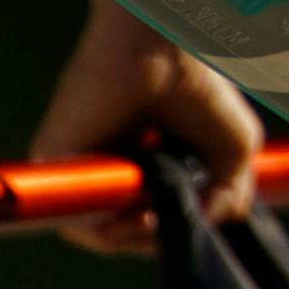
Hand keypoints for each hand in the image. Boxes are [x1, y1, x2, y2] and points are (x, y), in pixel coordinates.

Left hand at [31, 0, 261, 254]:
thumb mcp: (233, 151)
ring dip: (138, 239)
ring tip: (161, 219)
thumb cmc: (201, 87)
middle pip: (126, 228)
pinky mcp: (55, 160)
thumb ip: (227, 198)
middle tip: (181, 223)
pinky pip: (77, 220)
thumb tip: (205, 223)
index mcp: (145, 157)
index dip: (175, 229)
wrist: (168, 49)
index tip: (197, 217)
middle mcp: (110, 162)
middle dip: (159, 238)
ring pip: (101, 232)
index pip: (150, 216)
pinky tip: (145, 216)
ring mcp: (82, 163)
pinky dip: (112, 230)